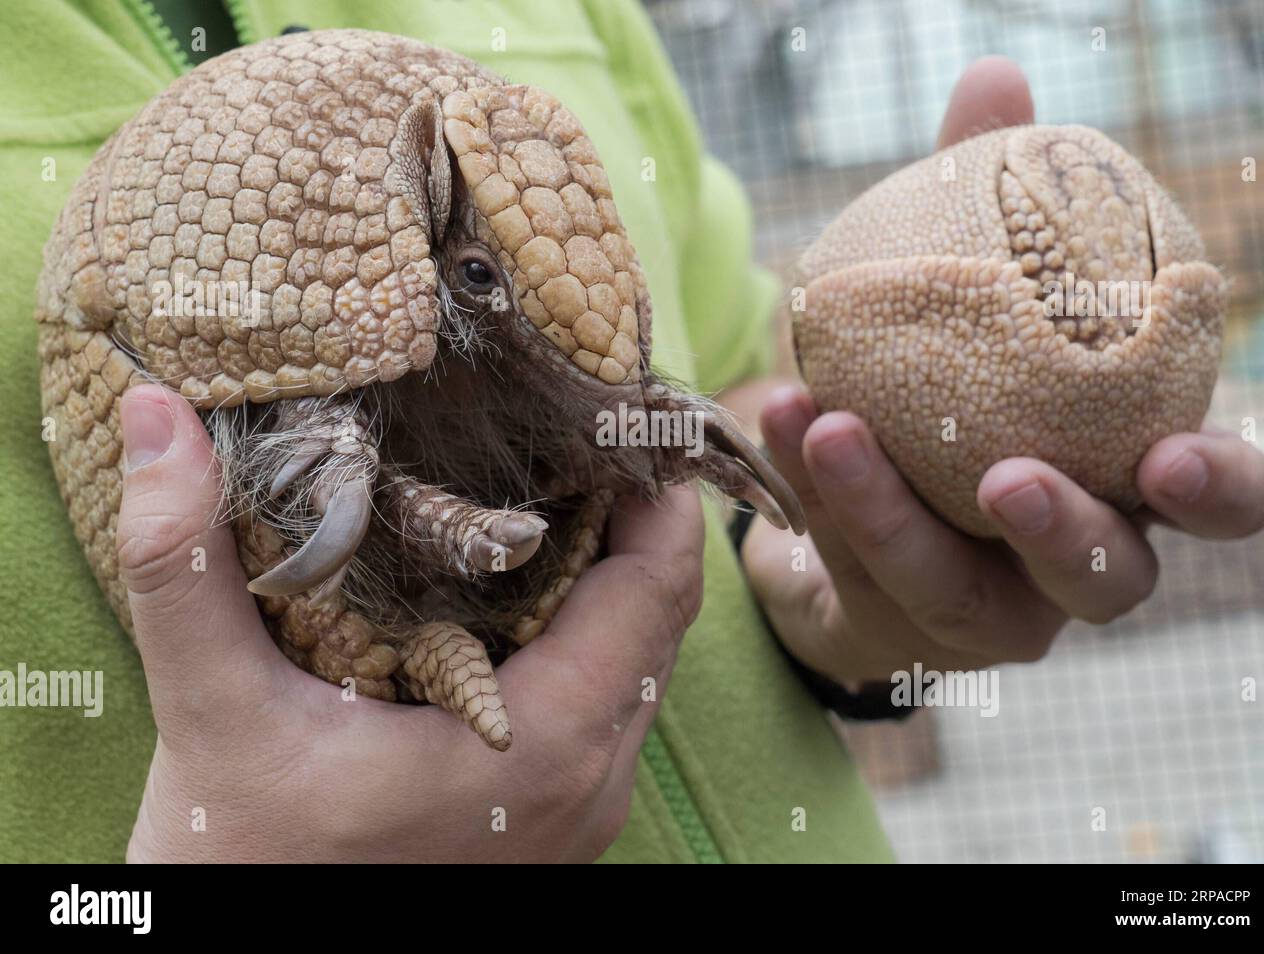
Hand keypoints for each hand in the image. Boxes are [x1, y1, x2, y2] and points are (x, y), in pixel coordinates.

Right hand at [117, 384, 701, 861]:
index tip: (617, 406)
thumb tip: (157, 417)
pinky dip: (589, 632)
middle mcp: (591, 780)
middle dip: (631, 513)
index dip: (655, 485)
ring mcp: (582, 809)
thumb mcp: (212, 713)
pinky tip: (520, 590)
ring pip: (639, 661)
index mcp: (548, 743)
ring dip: (611, 573)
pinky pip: (609, 704)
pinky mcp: (556, 822)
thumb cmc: (242, 872)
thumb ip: (188, 564)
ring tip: (550, 487)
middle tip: (574, 425)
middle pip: (659, 614)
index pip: (658, 583)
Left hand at [741, 57, 1263, 688]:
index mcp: (1121, 476)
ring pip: (959, 591)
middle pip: (1109, 578)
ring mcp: (988, 608)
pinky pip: (857, 568)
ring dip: (891, 513)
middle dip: (1066, 534)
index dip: (1215, 488)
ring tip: (833, 427)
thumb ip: (995, 206)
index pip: (1209, 499)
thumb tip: (996, 81)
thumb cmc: (949, 387)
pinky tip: (777, 410)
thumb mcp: (974, 297)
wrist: (857, 492)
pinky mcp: (902, 627)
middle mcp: (1071, 558)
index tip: (1175, 454)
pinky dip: (814, 488)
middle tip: (1008, 478)